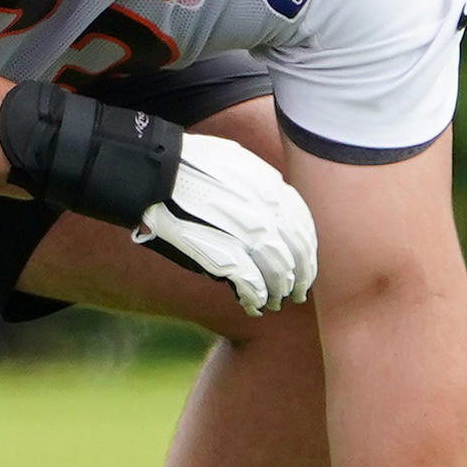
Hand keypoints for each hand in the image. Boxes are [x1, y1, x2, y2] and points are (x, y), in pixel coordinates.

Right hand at [135, 133, 319, 316]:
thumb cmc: (191, 164)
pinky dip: (257, 298)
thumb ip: (261, 182)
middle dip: (301, 277)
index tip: (305, 265)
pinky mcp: (226, 256)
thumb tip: (276, 195)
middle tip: (298, 293)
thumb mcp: (237, 161)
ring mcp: (248, 236)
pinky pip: (253, 284)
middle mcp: (267, 214)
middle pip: (296, 253)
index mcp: (271, 190)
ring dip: (279, 292)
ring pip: (279, 272)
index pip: (303, 227)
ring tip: (275, 303)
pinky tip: (255, 305)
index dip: (306, 252)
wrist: (159, 174)